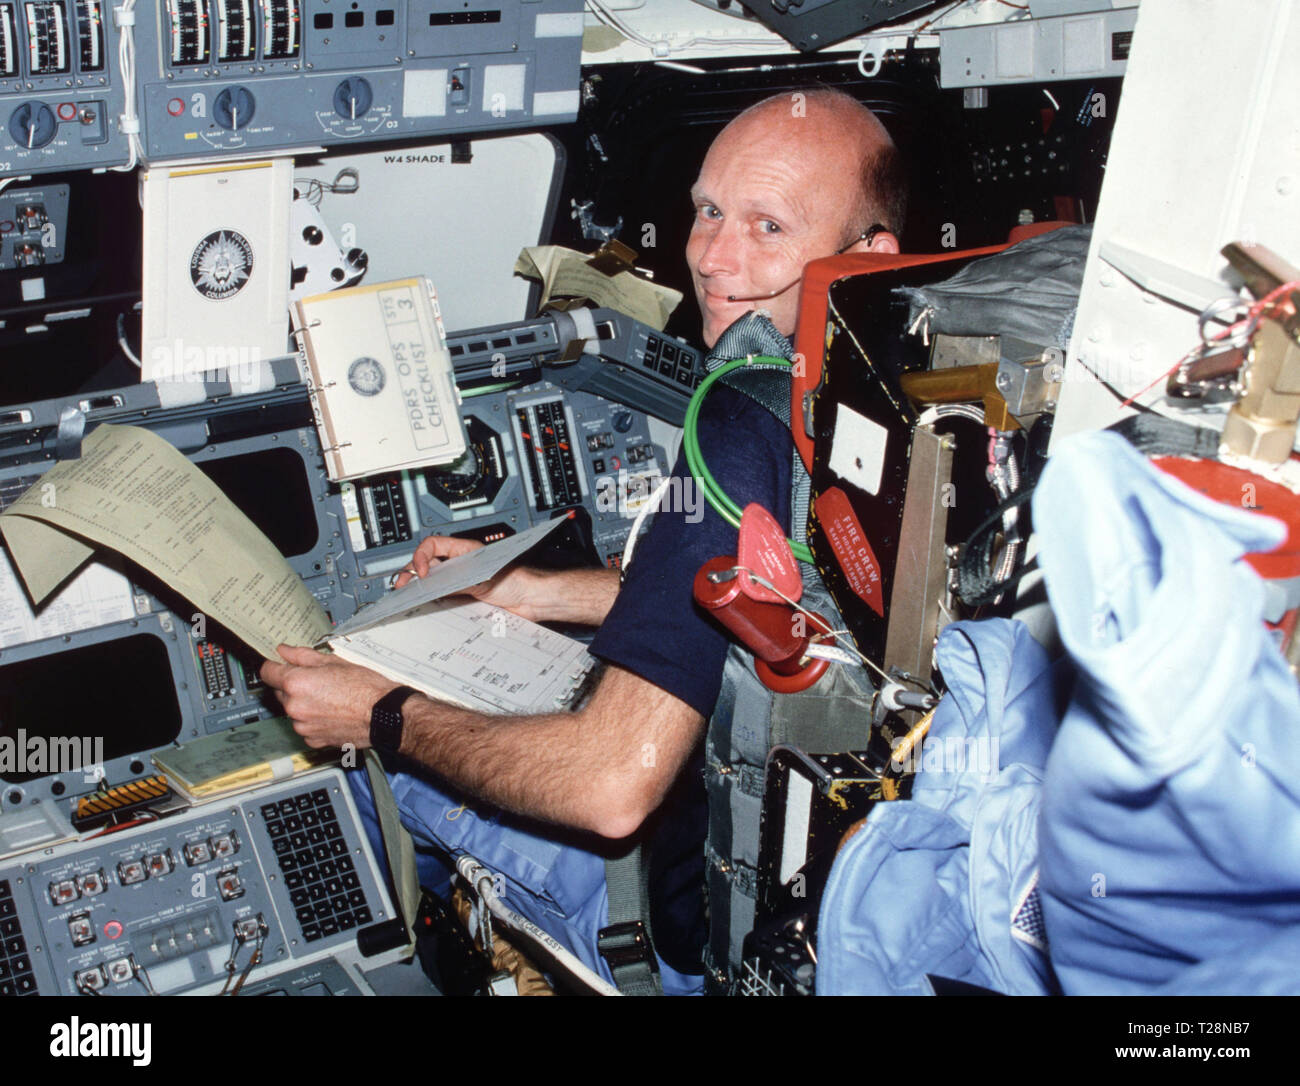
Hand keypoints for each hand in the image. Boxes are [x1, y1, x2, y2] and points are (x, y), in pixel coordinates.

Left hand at [259, 645, 396, 749]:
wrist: (384, 715)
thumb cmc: (366, 688)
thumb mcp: (335, 662)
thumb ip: (303, 656)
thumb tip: (285, 651)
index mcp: (296, 683)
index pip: (267, 672)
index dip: (274, 665)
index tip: (280, 664)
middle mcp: (294, 707)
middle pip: (280, 692)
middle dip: (293, 686)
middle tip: (318, 680)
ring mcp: (302, 726)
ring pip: (293, 711)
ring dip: (304, 704)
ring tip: (330, 698)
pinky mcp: (313, 740)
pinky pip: (305, 727)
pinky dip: (314, 720)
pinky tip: (332, 713)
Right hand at [393, 534, 542, 620]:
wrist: (531, 599)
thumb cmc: (516, 579)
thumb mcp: (481, 578)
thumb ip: (456, 580)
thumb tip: (432, 584)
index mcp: (464, 550)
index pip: (433, 545)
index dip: (422, 556)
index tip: (422, 572)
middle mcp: (460, 564)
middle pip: (427, 564)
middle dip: (412, 573)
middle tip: (402, 586)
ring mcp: (461, 581)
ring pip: (432, 581)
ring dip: (419, 588)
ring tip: (408, 596)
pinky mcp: (465, 597)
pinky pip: (443, 597)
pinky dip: (432, 601)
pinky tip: (426, 607)